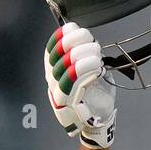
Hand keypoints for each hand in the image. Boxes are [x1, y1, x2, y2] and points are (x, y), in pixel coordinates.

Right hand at [44, 23, 115, 148]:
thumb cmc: (94, 92)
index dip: (64, 35)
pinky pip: (72, 83)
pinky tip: (96, 67)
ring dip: (82, 57)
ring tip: (97, 56)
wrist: (99, 119)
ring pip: (63, 67)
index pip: (52, 46)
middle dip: (77, 44)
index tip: (79, 31)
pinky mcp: (67, 102)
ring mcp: (57, 90)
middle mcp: (52, 78)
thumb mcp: (90, 69)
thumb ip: (85, 53)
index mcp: (55, 67)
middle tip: (95, 45)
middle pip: (58, 54)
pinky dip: (84, 71)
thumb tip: (85, 37)